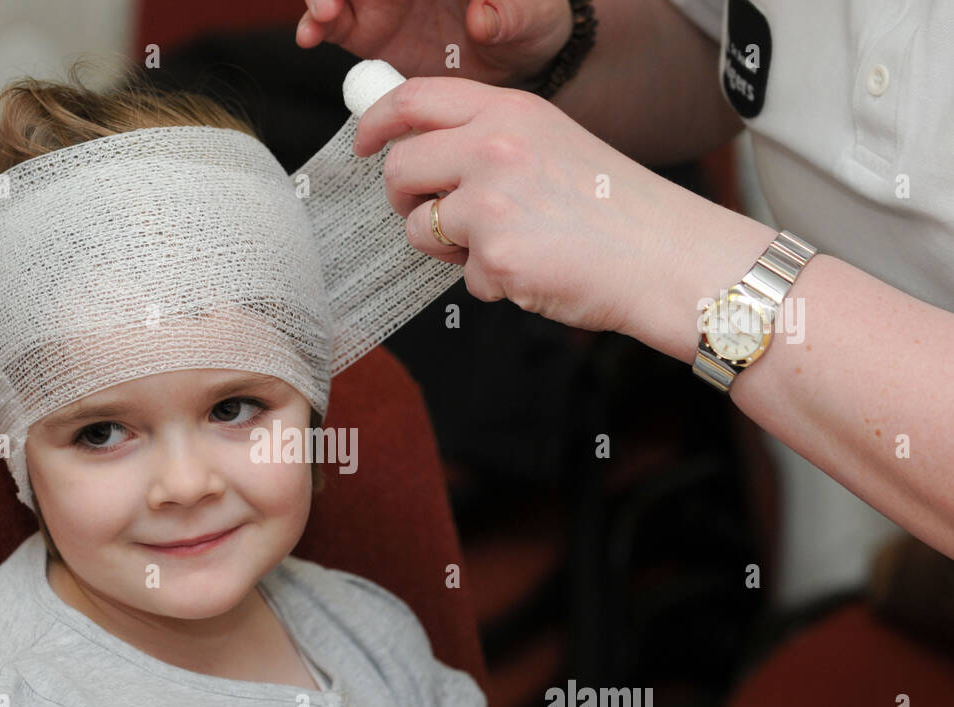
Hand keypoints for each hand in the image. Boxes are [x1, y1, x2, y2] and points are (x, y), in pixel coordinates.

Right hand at [296, 0, 573, 86]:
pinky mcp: (369, 32)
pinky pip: (330, 24)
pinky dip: (314, 26)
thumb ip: (512, 11)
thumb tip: (484, 17)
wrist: (519, 64)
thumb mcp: (534, 13)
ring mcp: (382, 0)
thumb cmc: (531, 21)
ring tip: (324, 15)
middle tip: (333, 1)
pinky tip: (312, 36)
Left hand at [352, 75, 737, 336]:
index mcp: (509, 111)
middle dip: (404, 199)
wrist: (666, 256)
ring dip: (448, 247)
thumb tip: (421, 150)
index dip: (376, 121)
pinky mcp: (494, 255)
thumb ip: (488, 138)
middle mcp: (493, 146)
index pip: (414, 99)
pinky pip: (461, 276)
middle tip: (432, 214)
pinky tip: (534, 270)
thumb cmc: (614, 207)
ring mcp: (491, 201)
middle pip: (400, 168)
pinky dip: (491, 282)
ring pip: (420, 227)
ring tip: (504, 245)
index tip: (364, 143)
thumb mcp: (551, 142)